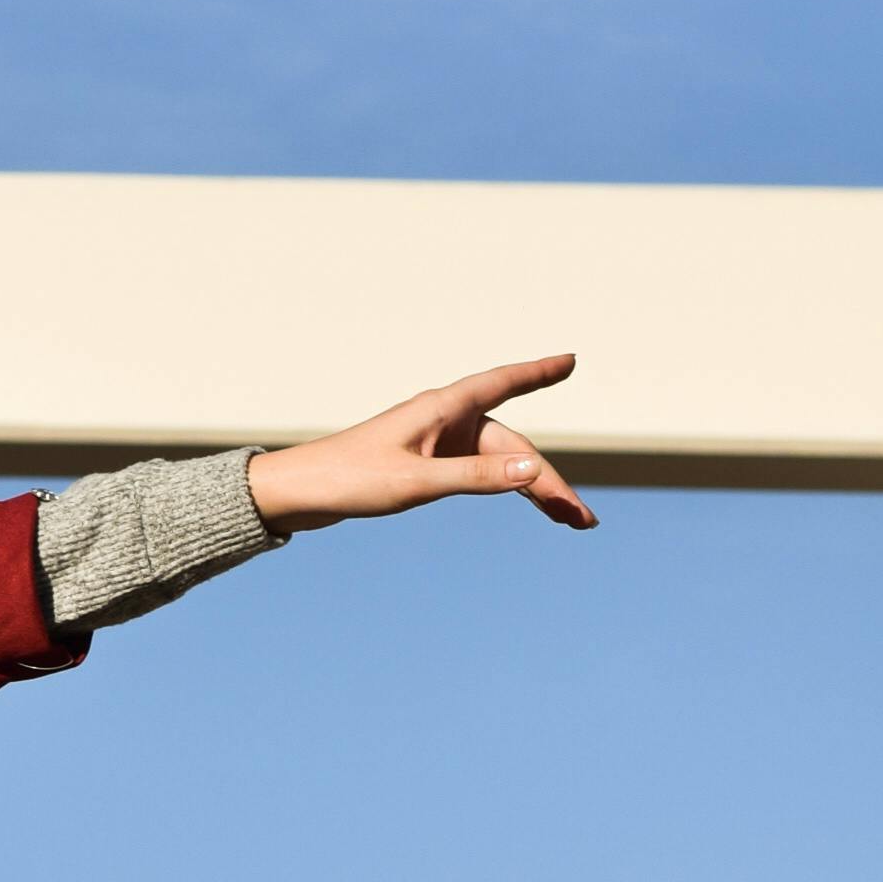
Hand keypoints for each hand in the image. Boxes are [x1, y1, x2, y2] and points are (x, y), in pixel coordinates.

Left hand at [247, 358, 595, 535]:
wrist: (301, 494)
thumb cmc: (351, 480)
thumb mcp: (417, 482)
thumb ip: (475, 475)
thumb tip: (532, 468)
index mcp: (442, 409)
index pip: (503, 384)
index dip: (538, 373)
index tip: (570, 360)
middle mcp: (444, 420)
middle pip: (513, 444)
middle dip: (549, 480)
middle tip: (581, 518)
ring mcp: (437, 443)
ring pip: (500, 462)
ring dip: (533, 489)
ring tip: (569, 521)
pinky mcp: (425, 464)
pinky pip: (479, 471)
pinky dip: (504, 486)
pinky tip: (525, 499)